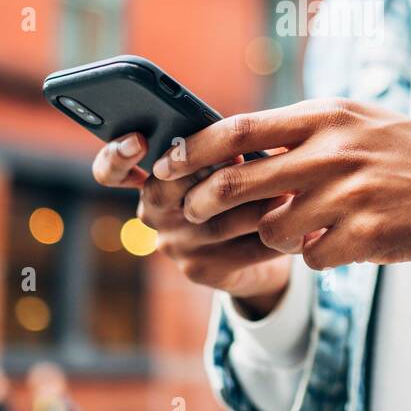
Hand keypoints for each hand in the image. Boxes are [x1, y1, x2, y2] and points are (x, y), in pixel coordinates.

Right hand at [92, 133, 292, 310]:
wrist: (262, 248)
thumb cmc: (242, 189)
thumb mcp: (226, 164)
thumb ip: (217, 151)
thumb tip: (236, 142)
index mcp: (151, 179)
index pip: (111, 171)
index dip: (117, 156)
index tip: (137, 140)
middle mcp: (154, 214)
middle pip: (167, 191)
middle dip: (207, 171)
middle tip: (241, 156)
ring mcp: (174, 245)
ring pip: (214, 221)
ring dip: (257, 202)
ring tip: (290, 184)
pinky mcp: (201, 271)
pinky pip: (240, 249)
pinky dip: (274, 232)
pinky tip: (299, 221)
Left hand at [150, 98, 410, 269]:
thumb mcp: (357, 123)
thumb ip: (301, 132)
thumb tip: (233, 147)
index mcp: (327, 115)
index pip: (239, 128)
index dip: (194, 148)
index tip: (166, 161)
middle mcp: (335, 151)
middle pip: (239, 181)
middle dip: (204, 202)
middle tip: (192, 212)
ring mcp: (350, 195)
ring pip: (271, 228)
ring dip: (273, 235)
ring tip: (300, 226)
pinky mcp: (367, 236)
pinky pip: (311, 257)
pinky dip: (315, 255)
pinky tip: (341, 242)